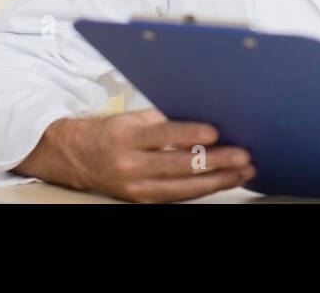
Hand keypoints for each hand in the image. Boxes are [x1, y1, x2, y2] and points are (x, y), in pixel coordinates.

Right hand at [15, 107, 255, 202]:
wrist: (76, 158)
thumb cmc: (111, 132)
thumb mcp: (132, 118)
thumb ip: (164, 119)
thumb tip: (203, 117)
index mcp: (127, 137)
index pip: (163, 135)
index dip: (191, 133)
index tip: (217, 131)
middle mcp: (130, 165)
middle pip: (178, 166)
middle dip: (215, 162)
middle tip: (243, 157)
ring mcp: (136, 188)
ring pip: (183, 188)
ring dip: (217, 181)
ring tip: (242, 172)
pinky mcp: (142, 201)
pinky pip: (177, 197)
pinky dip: (203, 190)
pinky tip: (223, 182)